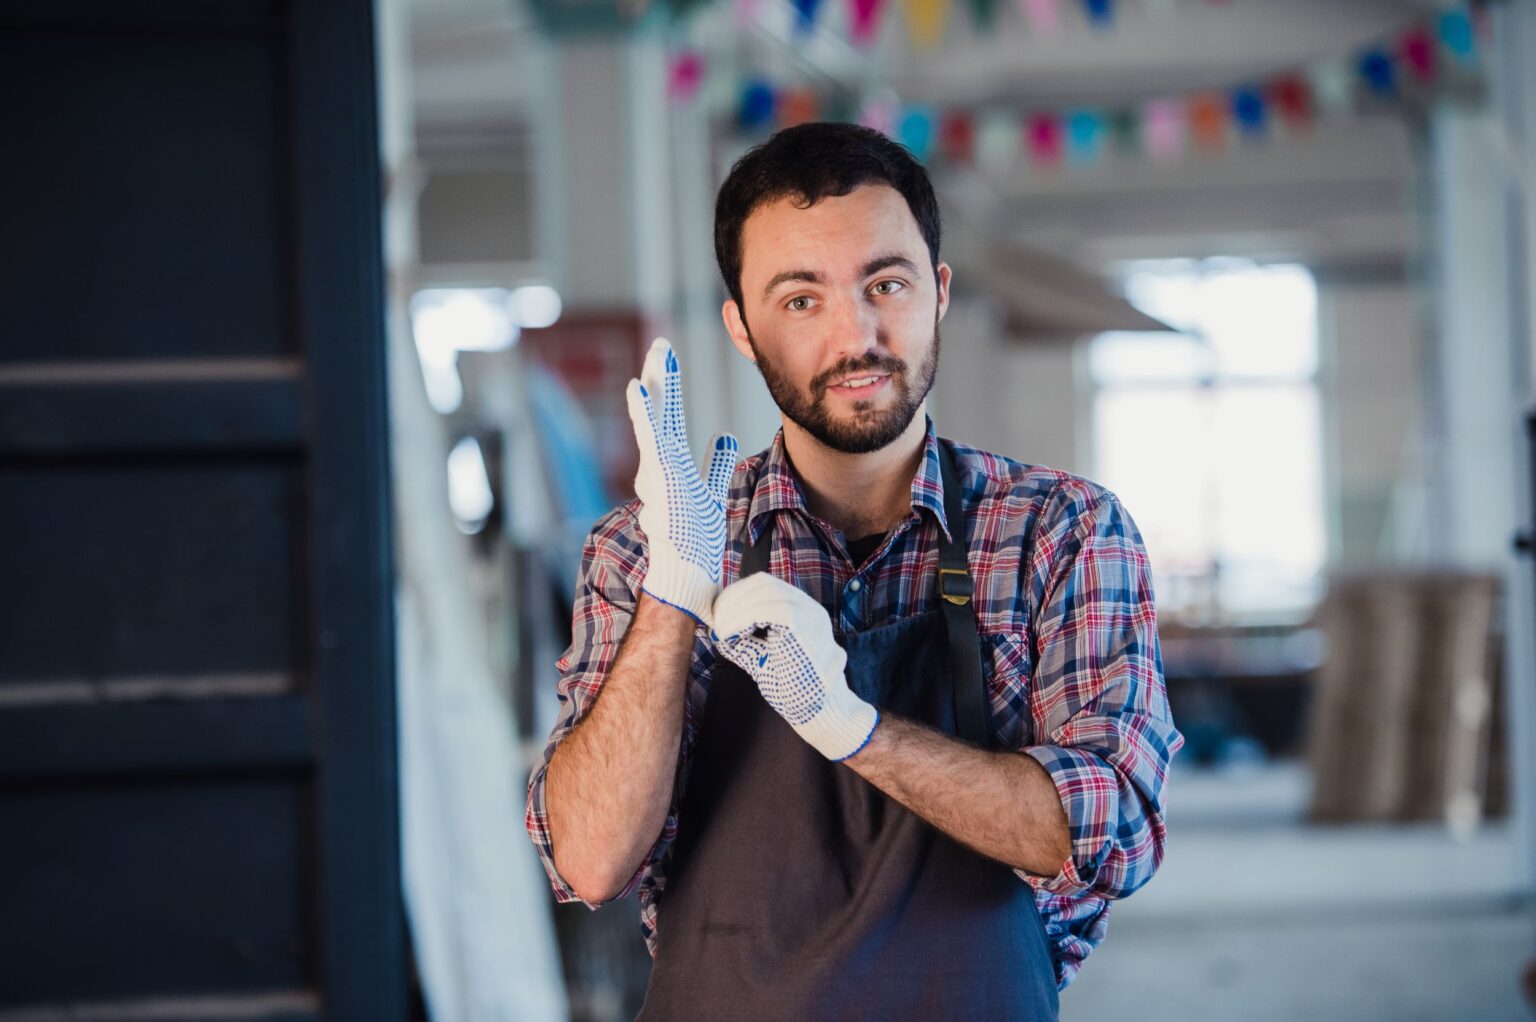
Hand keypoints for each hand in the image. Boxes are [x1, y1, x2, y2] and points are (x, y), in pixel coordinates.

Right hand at [625, 337, 738, 625]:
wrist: (686, 569)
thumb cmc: (695, 536)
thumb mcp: (712, 491)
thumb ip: (716, 463)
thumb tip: (726, 436)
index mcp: (671, 463)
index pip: (667, 416)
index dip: (666, 385)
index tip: (665, 357)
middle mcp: (659, 464)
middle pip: (657, 412)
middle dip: (659, 377)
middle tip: (660, 345)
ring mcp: (657, 470)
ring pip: (657, 426)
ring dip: (657, 395)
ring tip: (660, 366)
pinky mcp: (660, 477)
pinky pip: (652, 439)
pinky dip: (644, 413)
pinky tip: (636, 389)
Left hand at [711, 573, 878, 760]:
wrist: (823, 713)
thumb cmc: (795, 689)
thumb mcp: (764, 657)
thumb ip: (746, 640)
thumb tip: (716, 627)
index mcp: (803, 610)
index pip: (765, 585)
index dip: (737, 594)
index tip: (718, 613)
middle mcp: (810, 608)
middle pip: (764, 583)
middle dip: (732, 599)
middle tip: (715, 622)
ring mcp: (811, 617)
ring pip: (766, 593)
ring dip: (735, 609)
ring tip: (721, 631)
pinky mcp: (805, 630)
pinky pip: (770, 611)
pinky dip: (743, 619)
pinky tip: (730, 636)